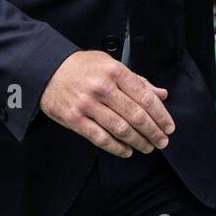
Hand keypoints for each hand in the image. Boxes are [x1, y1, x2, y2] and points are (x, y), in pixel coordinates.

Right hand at [39, 50, 173, 157]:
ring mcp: (87, 104)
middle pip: (135, 115)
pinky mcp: (74, 118)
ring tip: (147, 147)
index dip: (161, 115)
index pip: (145, 97)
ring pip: (120, 129)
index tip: (169, 126)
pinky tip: (126, 151)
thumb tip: (162, 94)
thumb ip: (137, 80)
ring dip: (138, 142)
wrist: (47, 69)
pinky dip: (116, 147)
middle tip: (162, 141)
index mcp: (114, 71)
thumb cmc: (82, 67)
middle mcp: (102, 87)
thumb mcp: (110, 64)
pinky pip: (100, 138)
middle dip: (153, 131)